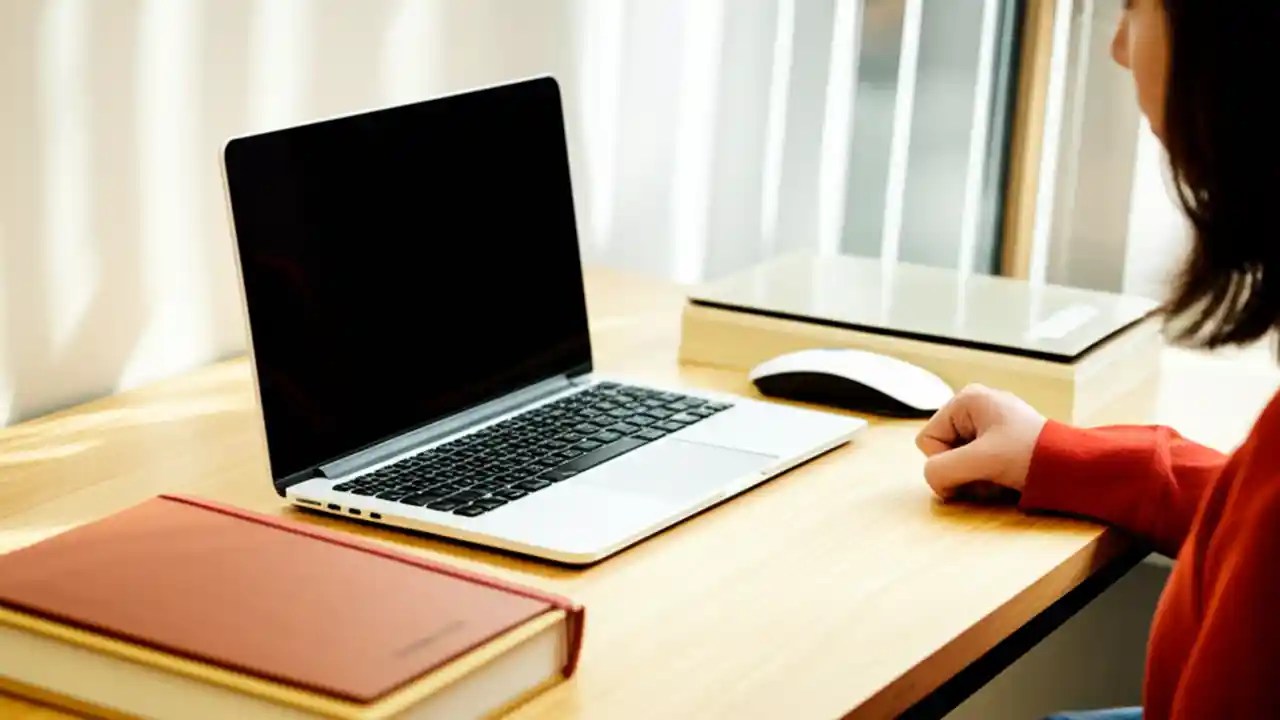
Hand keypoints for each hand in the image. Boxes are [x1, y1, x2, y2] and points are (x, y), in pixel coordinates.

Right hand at [915, 384, 1046, 500]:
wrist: (1075, 466)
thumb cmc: (1029, 456)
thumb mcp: (979, 462)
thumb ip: (941, 471)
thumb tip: (935, 480)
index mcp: (966, 399)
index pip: (928, 440)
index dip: (945, 462)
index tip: (975, 467)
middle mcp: (976, 404)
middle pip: (944, 450)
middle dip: (963, 471)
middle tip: (990, 477)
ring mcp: (991, 421)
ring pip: (961, 459)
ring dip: (976, 477)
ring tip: (1002, 479)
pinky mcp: (1004, 438)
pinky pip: (979, 462)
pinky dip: (989, 476)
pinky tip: (1008, 478)